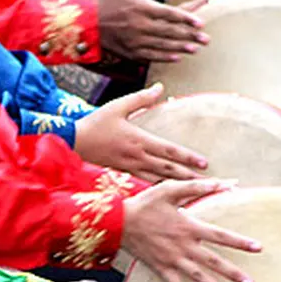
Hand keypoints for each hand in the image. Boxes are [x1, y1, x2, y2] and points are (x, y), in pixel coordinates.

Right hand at [73, 83, 207, 182]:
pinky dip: (157, 189)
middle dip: (188, 175)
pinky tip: (166, 193)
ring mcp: (129, 168)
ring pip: (157, 179)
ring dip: (176, 185)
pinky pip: (143, 183)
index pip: (169, 150)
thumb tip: (160, 88)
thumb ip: (141, 98)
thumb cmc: (95, 124)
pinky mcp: (121, 174)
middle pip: (168, 169)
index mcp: (139, 140)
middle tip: (207, 181)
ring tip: (192, 189)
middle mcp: (137, 157)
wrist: (73, 143)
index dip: (188, 157)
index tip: (204, 162)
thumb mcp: (118, 106)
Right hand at [96, 0, 208, 62]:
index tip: (200, 23)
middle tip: (206, 39)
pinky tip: (178, 57)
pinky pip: (151, 56)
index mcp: (140, 8)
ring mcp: (135, 41)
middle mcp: (139, 26)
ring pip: (163, 45)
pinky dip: (165, 57)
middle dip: (189, 36)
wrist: (87, 23)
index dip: (186, 19)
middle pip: (169, 32)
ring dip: (181, 48)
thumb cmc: (108, 0)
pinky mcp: (130, 52)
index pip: (168, 14)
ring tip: (196, 48)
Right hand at [121, 179, 260, 281]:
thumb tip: (226, 183)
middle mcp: (184, 246)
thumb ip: (198, 187)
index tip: (258, 249)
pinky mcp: (161, 268)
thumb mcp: (171, 189)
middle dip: (233, 274)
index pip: (221, 236)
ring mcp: (172, 260)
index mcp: (189, 226)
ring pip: (198, 277)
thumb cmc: (146, 203)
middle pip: (214, 262)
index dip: (240, 242)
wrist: (119, 222)